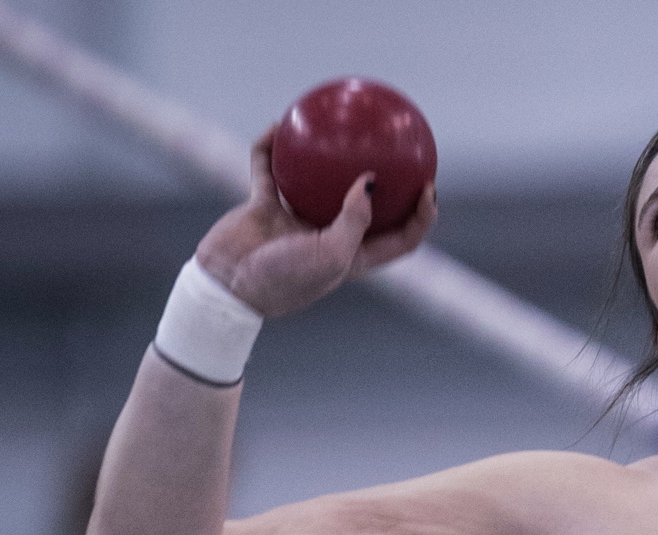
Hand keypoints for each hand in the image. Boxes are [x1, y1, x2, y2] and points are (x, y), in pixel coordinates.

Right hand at [194, 127, 436, 316]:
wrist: (228, 288)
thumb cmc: (285, 280)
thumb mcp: (332, 256)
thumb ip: (356, 219)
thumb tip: (373, 178)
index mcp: (353, 256)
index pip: (400, 238)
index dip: (421, 217)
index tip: (430, 188)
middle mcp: (328, 236)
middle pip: (365, 205)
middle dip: (385, 179)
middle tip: (399, 147)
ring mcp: (295, 219)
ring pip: (316, 180)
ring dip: (324, 155)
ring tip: (339, 124)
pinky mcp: (263, 206)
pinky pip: (268, 169)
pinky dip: (271, 149)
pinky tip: (277, 124)